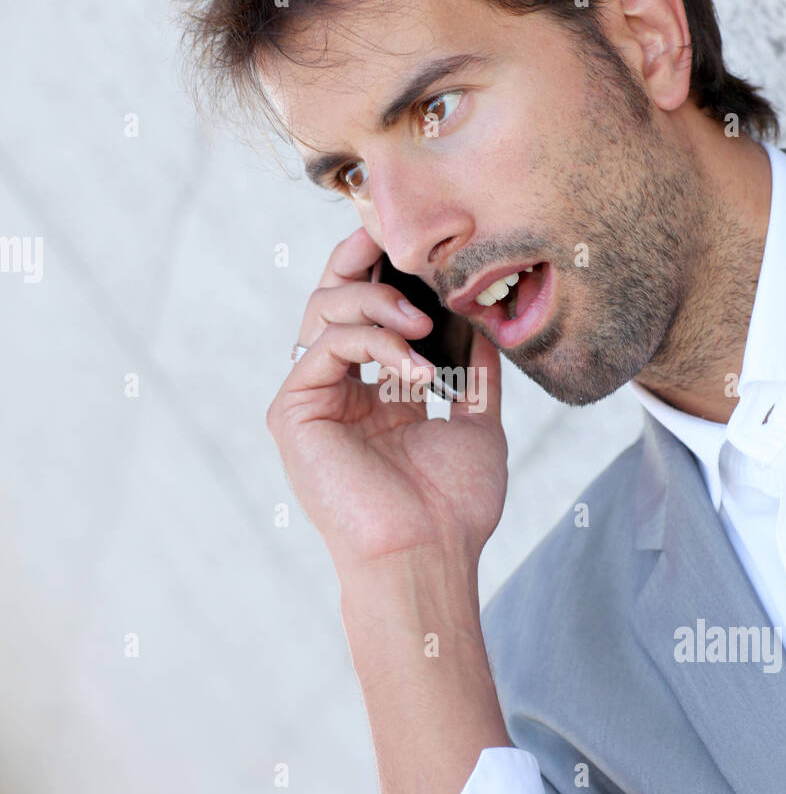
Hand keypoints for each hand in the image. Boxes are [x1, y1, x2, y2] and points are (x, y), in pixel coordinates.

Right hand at [266, 227, 507, 578]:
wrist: (428, 557)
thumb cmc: (452, 508)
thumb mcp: (476, 425)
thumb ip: (473, 373)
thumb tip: (484, 323)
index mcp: (374, 394)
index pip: (371, 314)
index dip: (385, 271)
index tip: (417, 241)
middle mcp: (338, 391)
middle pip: (333, 297)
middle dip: (363, 258)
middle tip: (396, 237)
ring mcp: (313, 399)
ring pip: (324, 310)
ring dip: (377, 301)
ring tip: (422, 323)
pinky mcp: (294, 411)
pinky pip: (324, 345)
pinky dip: (372, 342)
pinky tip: (412, 367)